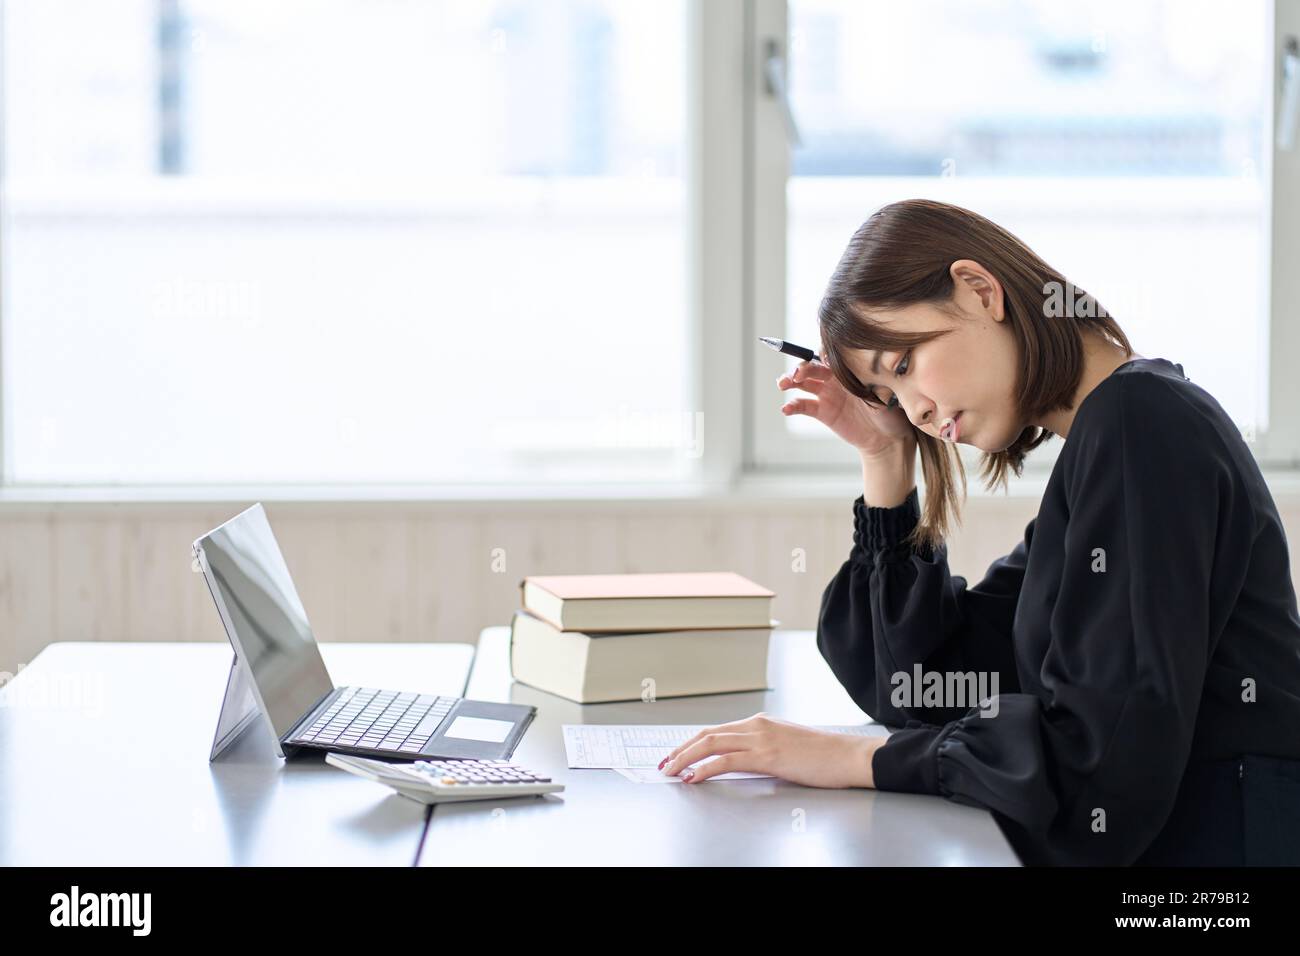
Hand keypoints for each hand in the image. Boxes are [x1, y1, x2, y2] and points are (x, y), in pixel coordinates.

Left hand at [658, 712, 884, 788]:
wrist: (848, 756)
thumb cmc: (823, 756)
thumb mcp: (787, 746)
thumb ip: (763, 749)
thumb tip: (742, 762)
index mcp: (760, 722)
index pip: (716, 730)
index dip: (692, 742)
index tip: (676, 754)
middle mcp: (756, 725)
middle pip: (707, 734)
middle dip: (681, 749)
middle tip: (664, 764)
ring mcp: (761, 738)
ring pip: (711, 744)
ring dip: (685, 758)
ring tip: (670, 771)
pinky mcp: (767, 755)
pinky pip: (727, 760)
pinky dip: (705, 768)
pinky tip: (693, 777)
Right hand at [777, 359, 915, 455]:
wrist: (887, 438)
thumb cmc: (890, 410)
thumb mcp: (884, 390)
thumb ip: (870, 377)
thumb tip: (867, 363)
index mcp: (849, 369)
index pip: (830, 354)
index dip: (822, 353)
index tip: (821, 356)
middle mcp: (835, 378)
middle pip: (812, 366)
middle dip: (802, 367)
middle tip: (797, 374)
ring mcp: (826, 394)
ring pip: (803, 382)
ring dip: (789, 380)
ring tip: (782, 383)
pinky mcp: (822, 411)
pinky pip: (803, 405)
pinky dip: (792, 405)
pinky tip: (786, 408)